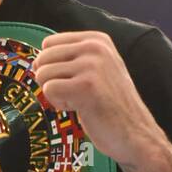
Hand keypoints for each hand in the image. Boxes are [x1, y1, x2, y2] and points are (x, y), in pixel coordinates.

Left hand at [31, 32, 158, 165]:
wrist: (134, 132)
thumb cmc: (111, 105)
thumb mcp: (99, 68)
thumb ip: (73, 58)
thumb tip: (37, 61)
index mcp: (97, 39)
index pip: (49, 44)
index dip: (52, 66)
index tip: (74, 80)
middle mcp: (95, 47)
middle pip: (43, 59)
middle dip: (51, 81)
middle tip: (76, 94)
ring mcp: (91, 66)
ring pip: (43, 74)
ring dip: (56, 94)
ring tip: (80, 100)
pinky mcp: (85, 86)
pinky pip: (49, 90)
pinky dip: (60, 104)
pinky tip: (80, 108)